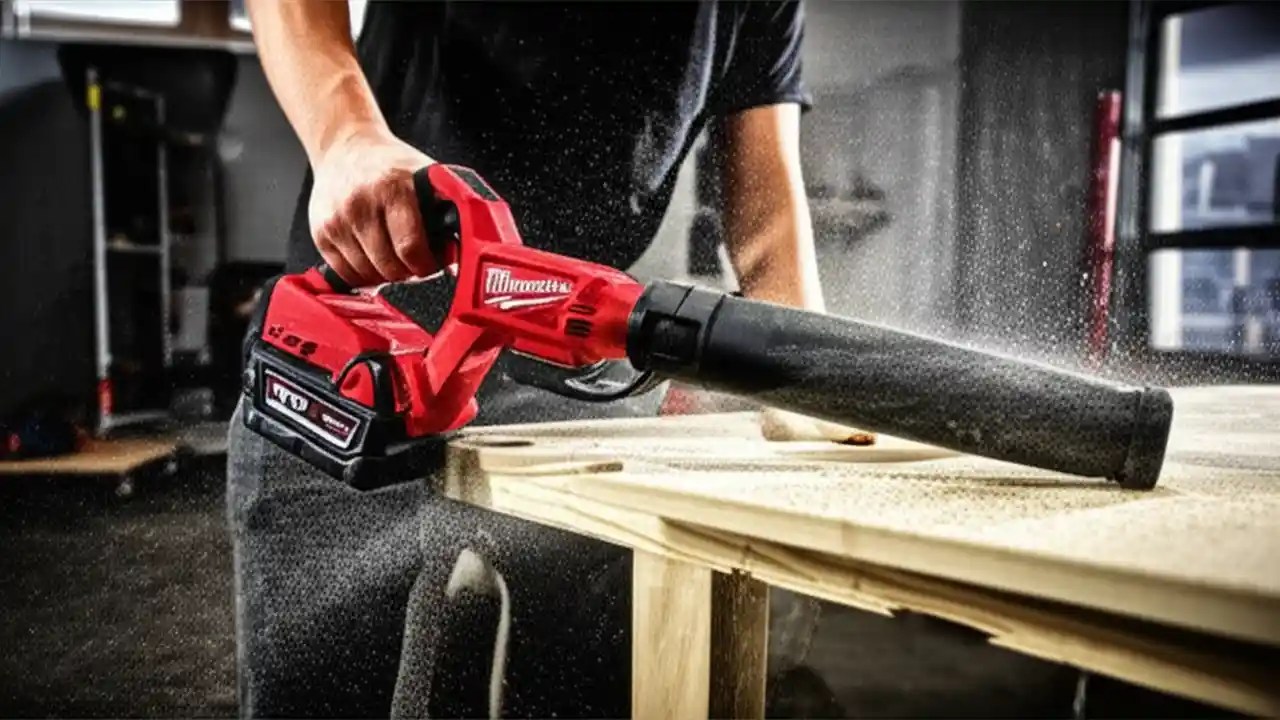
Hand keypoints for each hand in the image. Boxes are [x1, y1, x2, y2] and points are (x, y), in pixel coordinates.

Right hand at [308, 125, 438, 285]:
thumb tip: (463, 250)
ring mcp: (337, 219)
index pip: (411, 248)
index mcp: (393, 189)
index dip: (427, 266)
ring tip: (394, 258)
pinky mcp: (321, 232)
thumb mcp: (426, 176)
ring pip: (367, 274)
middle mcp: (361, 204)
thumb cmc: (391, 165)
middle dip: (408, 272)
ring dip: (385, 274)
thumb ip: (446, 209)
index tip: (432, 264)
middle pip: (389, 266)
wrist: (345, 146)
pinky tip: (373, 259)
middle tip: (415, 263)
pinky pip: (345, 273)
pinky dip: (363, 274)